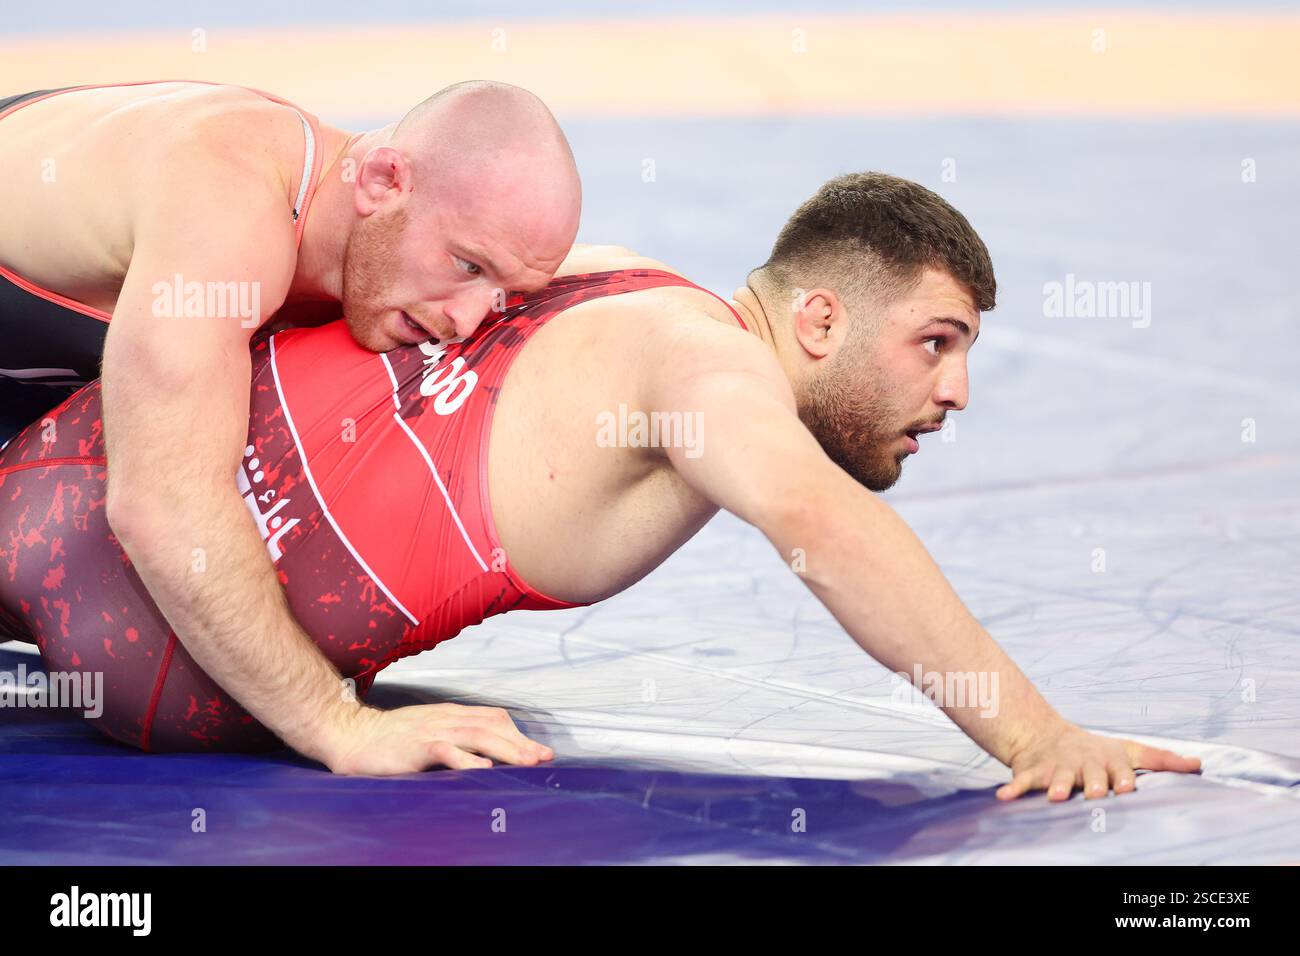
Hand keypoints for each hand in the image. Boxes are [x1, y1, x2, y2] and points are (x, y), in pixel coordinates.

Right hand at [324, 702, 553, 775]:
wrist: (351, 735)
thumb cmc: (390, 739)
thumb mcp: (427, 733)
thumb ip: (452, 740)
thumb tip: (482, 756)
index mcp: (450, 715)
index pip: (493, 719)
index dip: (518, 734)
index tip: (538, 751)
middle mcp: (446, 718)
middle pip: (493, 726)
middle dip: (521, 743)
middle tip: (543, 759)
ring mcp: (432, 730)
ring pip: (478, 735)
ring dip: (506, 750)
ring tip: (527, 763)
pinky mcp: (416, 746)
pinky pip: (447, 751)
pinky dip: (468, 760)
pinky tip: (484, 771)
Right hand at [997, 722, 1200, 801]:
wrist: (1044, 735)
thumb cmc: (1095, 751)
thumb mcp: (1128, 750)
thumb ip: (1162, 759)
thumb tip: (1200, 765)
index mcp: (1107, 758)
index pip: (1119, 767)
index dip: (1121, 776)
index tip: (1127, 787)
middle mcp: (1082, 761)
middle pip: (1089, 772)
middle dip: (1091, 782)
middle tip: (1094, 793)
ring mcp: (1056, 766)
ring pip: (1056, 776)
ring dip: (1056, 785)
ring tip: (1056, 796)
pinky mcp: (1032, 771)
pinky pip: (1021, 780)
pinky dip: (1013, 788)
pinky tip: (1006, 797)